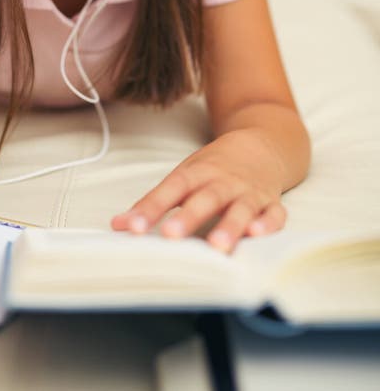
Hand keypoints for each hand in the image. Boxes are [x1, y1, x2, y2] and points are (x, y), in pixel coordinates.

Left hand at [111, 130, 286, 253]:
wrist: (261, 146)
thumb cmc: (215, 167)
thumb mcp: (183, 175)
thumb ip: (154, 202)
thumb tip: (118, 225)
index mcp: (198, 173)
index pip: (171, 188)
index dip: (151, 207)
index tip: (132, 227)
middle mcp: (222, 182)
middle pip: (205, 198)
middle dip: (188, 217)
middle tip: (171, 236)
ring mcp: (248, 192)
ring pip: (240, 208)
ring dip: (229, 226)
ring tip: (218, 246)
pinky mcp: (270, 203)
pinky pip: (273, 214)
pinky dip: (268, 224)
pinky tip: (258, 235)